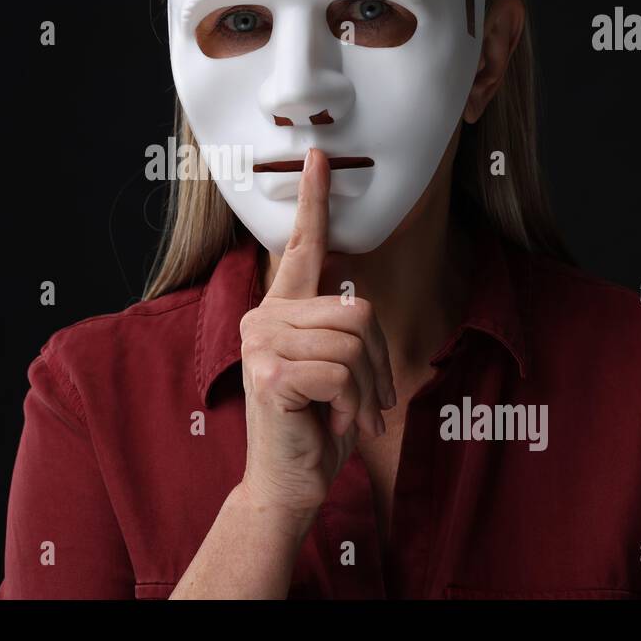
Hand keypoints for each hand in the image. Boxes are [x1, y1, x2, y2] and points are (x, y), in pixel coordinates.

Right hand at [236, 147, 397, 527]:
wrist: (288, 484)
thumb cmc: (315, 426)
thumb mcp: (333, 373)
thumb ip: (337, 333)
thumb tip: (358, 309)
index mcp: (279, 312)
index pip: (300, 247)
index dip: (314, 200)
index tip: (321, 157)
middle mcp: (262, 317)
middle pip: (357, 310)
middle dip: (378, 365)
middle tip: (367, 404)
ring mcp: (261, 343)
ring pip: (355, 341)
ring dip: (367, 390)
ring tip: (348, 417)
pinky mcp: (270, 373)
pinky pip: (343, 372)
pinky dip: (352, 406)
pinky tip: (330, 425)